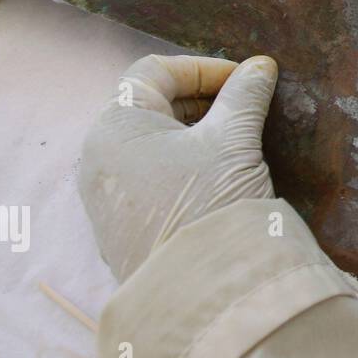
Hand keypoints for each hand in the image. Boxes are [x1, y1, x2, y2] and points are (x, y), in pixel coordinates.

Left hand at [79, 54, 278, 281]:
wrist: (200, 290)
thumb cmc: (211, 202)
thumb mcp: (234, 140)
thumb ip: (245, 96)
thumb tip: (260, 67)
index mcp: (116, 125)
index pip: (154, 71)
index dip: (203, 68)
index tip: (244, 79)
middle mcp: (97, 156)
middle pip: (147, 106)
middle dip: (198, 100)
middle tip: (243, 107)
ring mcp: (103, 195)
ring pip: (146, 144)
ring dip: (190, 133)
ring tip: (233, 141)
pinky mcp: (117, 227)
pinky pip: (145, 179)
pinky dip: (178, 166)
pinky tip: (213, 177)